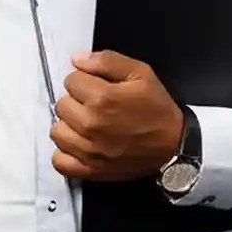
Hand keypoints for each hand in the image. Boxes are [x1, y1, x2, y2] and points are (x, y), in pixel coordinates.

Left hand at [50, 50, 184, 181]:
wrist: (174, 145)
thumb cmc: (156, 108)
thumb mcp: (140, 73)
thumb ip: (107, 61)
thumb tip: (77, 60)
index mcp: (102, 98)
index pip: (70, 80)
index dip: (85, 81)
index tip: (99, 87)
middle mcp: (90, 124)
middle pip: (61, 104)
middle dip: (76, 101)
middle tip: (96, 106)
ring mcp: (88, 151)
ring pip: (57, 131)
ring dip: (69, 126)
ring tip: (87, 125)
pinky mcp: (90, 170)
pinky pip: (60, 161)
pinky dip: (65, 153)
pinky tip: (79, 145)